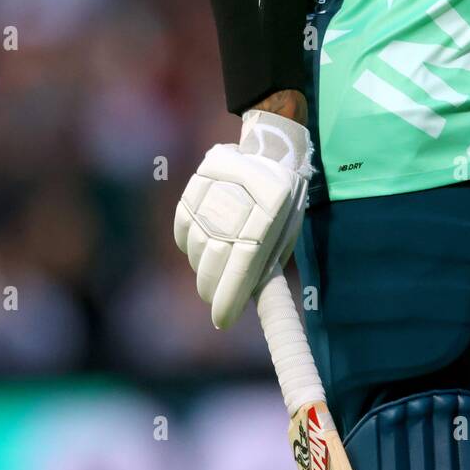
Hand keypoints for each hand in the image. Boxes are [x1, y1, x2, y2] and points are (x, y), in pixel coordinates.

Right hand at [174, 109, 313, 328]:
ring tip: (215, 266)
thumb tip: (245, 300)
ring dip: (203, 267)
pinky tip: (203, 244)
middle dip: (213, 289)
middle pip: (214, 259)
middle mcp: (237, 201)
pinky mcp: (194, 188)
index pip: (243, 265)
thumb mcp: (285, 229)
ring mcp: (211, 192)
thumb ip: (266, 263)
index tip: (222, 321)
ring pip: (196, 247)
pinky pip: (184, 229)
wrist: (269, 149)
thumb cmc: (284, 198)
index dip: (230, 297)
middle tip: (216, 302)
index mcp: (270, 212)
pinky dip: (190, 244)